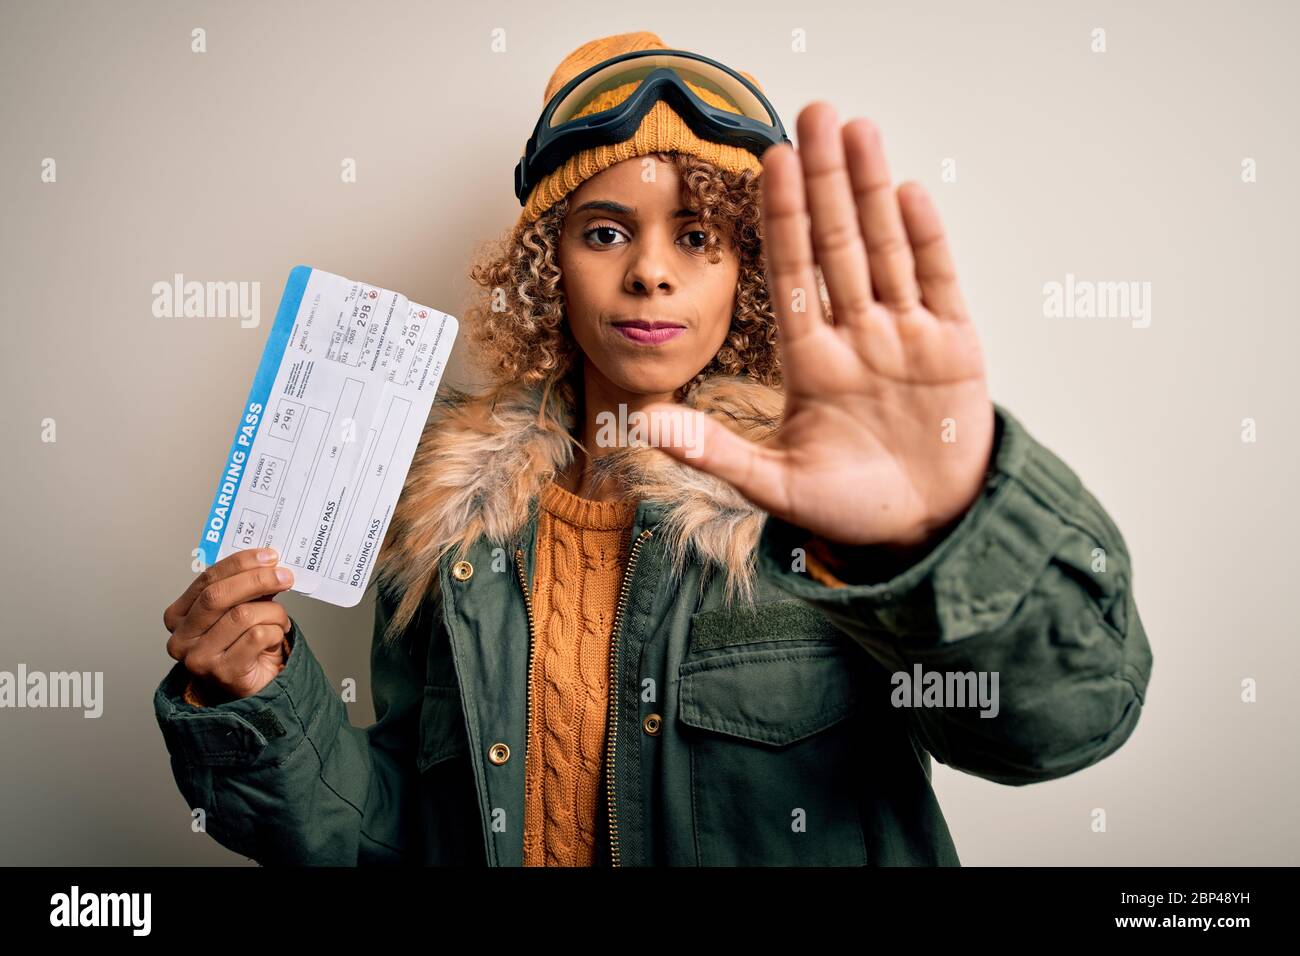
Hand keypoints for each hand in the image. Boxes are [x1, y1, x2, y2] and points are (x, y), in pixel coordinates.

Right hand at [163, 548, 294, 701]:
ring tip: (281, 620)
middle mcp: (181, 638)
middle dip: (257, 580)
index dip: (240, 564)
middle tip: (284, 576)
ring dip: (273, 613)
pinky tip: (276, 637)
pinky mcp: (222, 673)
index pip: (207, 579)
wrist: (252, 685)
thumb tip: (268, 564)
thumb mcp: (239, 609)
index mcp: (179, 615)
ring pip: (242, 616)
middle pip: (218, 596)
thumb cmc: (244, 645)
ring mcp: (198, 658)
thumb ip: (245, 588)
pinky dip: (276, 631)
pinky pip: (257, 637)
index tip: (269, 556)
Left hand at [649, 102, 994, 547]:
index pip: (791, 272)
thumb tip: (643, 422)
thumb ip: (715, 451)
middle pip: (837, 244)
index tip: (769, 160)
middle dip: (825, 180)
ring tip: (859, 130)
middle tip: (815, 113)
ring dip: (872, 190)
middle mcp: (855, 336)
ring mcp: (904, 336)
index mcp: (810, 362)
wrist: (926, 532)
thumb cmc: (851, 512)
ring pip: (886, 248)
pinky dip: (925, 238)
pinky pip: (937, 281)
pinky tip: (907, 191)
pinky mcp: (954, 346)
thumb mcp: (777, 485)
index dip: (781, 216)